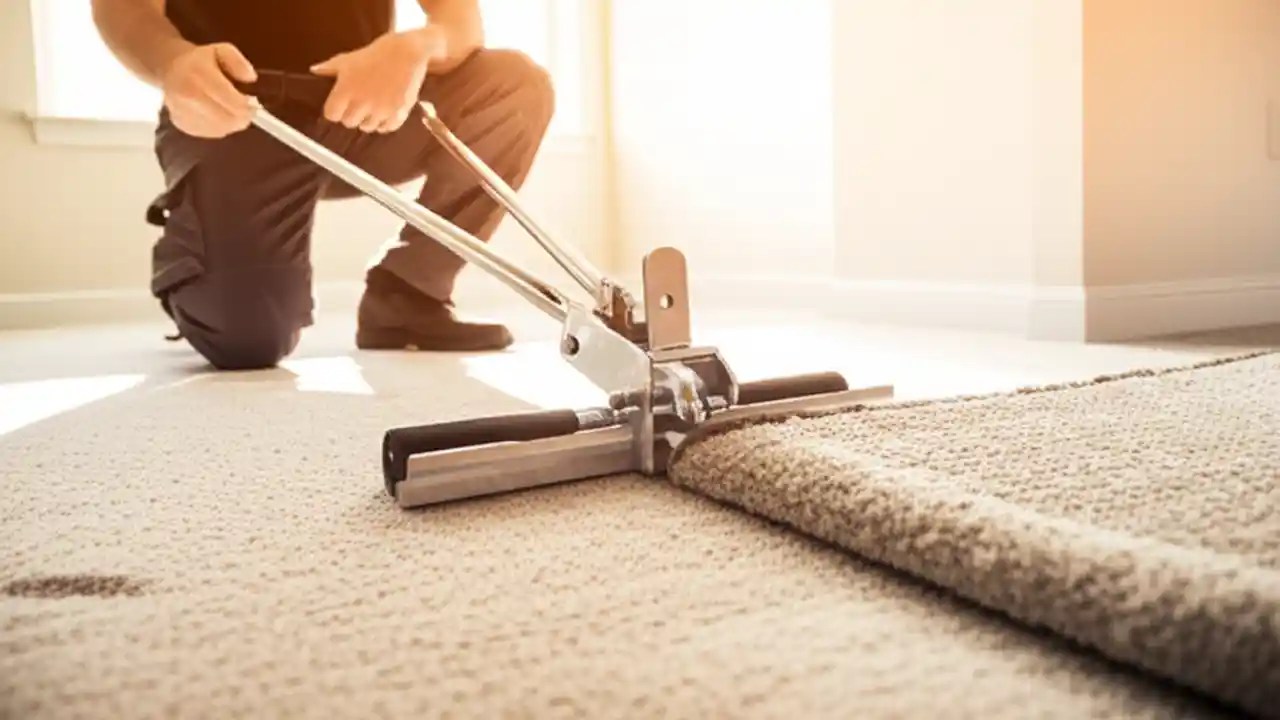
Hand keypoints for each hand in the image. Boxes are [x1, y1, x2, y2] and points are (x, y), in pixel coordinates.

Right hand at [160, 43, 257, 138]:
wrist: (170, 68)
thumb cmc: (200, 60)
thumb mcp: (222, 50)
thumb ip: (239, 62)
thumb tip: (251, 78)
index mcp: (199, 75)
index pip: (234, 104)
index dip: (249, 108)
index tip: (253, 104)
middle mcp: (188, 96)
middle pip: (228, 120)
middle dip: (242, 118)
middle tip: (245, 110)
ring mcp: (182, 112)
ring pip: (221, 130)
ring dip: (231, 123)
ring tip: (230, 109)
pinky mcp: (182, 124)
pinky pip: (211, 133)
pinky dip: (219, 127)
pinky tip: (217, 114)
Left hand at [310, 29, 443, 133]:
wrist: (407, 52)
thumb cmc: (377, 54)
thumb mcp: (349, 58)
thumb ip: (330, 67)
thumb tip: (314, 70)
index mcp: (346, 90)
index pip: (331, 115)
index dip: (335, 110)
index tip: (340, 106)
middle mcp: (361, 103)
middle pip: (349, 123)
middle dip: (352, 115)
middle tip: (358, 104)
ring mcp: (380, 110)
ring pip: (368, 127)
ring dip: (368, 119)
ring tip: (373, 105)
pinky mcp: (398, 114)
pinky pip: (387, 128)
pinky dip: (385, 122)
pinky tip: (385, 111)